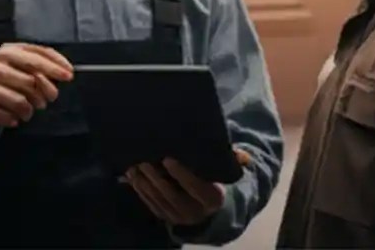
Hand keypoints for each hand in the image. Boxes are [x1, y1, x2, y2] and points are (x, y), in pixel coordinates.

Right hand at [0, 43, 72, 128]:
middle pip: (31, 81)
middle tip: (45, 101)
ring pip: (21, 101)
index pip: (35, 58)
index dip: (54, 67)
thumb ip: (44, 66)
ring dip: (29, 110)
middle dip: (44, 94)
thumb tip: (65, 73)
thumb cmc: (8, 79)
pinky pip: (9, 116)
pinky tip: (13, 116)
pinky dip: (15, 119)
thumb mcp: (23, 66)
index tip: (69, 76)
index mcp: (7, 51)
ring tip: (27, 110)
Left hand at [125, 148, 250, 227]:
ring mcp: (178, 217)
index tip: (168, 158)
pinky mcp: (165, 217)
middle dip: (156, 177)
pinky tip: (132, 176)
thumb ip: (234, 160)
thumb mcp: (225, 170)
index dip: (181, 174)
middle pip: (172, 195)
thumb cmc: (215, 178)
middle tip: (144, 159)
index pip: (195, 187)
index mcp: (213, 200)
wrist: (208, 205)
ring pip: (158, 200)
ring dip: (144, 183)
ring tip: (134, 165)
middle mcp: (195, 213)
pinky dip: (140, 190)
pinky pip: (150, 204)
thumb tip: (242, 156)